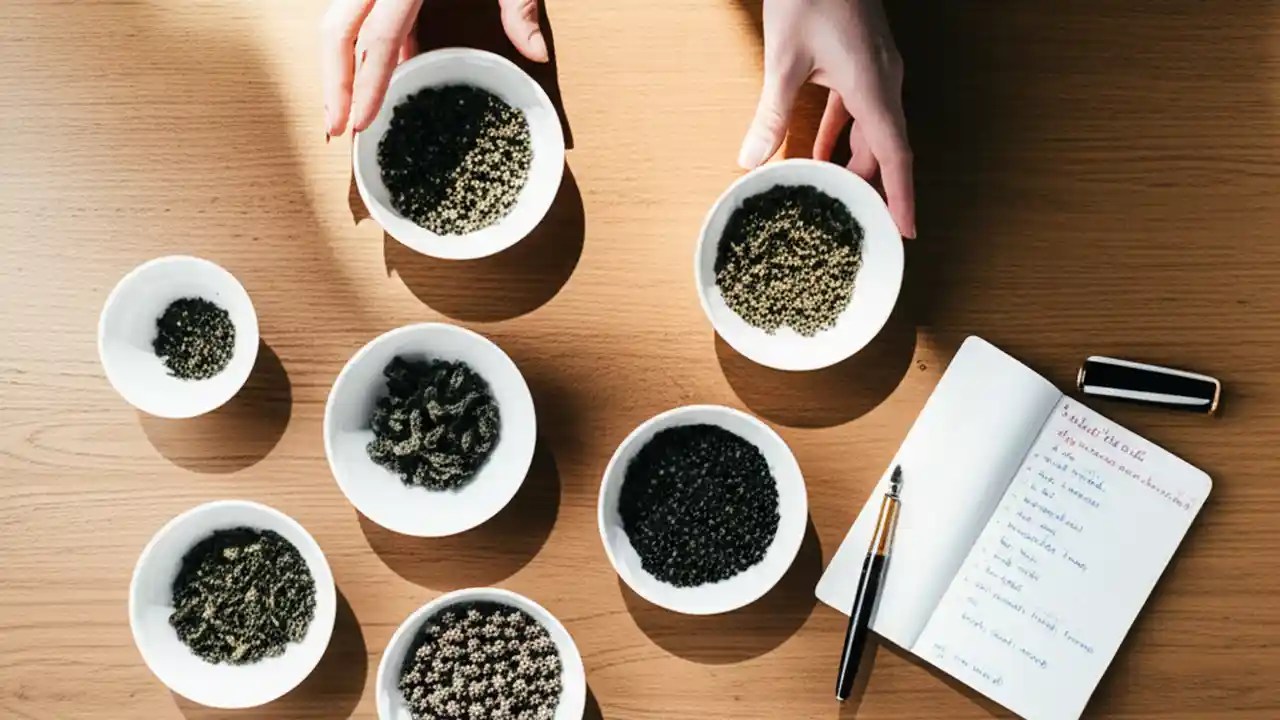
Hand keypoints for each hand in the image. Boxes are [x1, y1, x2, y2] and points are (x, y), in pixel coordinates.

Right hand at [321, 0, 548, 137]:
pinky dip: (368, 41)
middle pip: (336, 30)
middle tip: (334, 130)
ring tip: (346, 110)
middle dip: (331, 82)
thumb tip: (537, 55)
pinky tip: (380, 73)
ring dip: (339, 65)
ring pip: (337, 18)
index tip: (357, 123)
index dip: (365, 85)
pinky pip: (362, 7)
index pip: (377, 40)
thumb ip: (518, 3)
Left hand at [739, 0, 914, 237]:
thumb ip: (770, 114)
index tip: (906, 231)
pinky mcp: (862, 61)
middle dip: (873, 187)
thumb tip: (749, 160)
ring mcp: (876, 71)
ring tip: (835, 194)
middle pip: (885, 148)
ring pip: (872, 129)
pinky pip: (859, 109)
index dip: (901, 196)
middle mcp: (884, 82)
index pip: (896, 155)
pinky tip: (819, 153)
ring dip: (854, 161)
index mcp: (874, 87)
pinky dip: (842, 134)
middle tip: (860, 223)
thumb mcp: (783, 61)